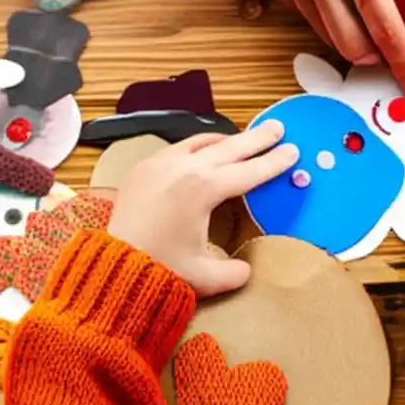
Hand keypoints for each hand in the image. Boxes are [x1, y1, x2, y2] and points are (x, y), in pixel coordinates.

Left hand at [107, 121, 298, 296]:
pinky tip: (204, 151)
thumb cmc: (159, 269)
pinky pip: (178, 148)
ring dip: (226, 140)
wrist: (112, 264)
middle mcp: (185, 169)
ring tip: (243, 137)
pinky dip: (198, 146)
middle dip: (257, 139)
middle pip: (230, 148)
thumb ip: (233, 272)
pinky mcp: (144, 168)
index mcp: (205, 189)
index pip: (249, 173)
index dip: (274, 163)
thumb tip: (245, 270)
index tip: (292, 151)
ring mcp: (162, 164)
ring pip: (202, 143)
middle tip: (277, 127)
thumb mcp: (205, 276)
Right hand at [187, 0, 404, 96]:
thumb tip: (382, 11)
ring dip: (344, 35)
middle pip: (350, 44)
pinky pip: (298, 9)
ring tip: (353, 16)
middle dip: (371, 58)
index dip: (401, 60)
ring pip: (322, 32)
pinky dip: (316, 8)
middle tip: (382, 55)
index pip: (384, 23)